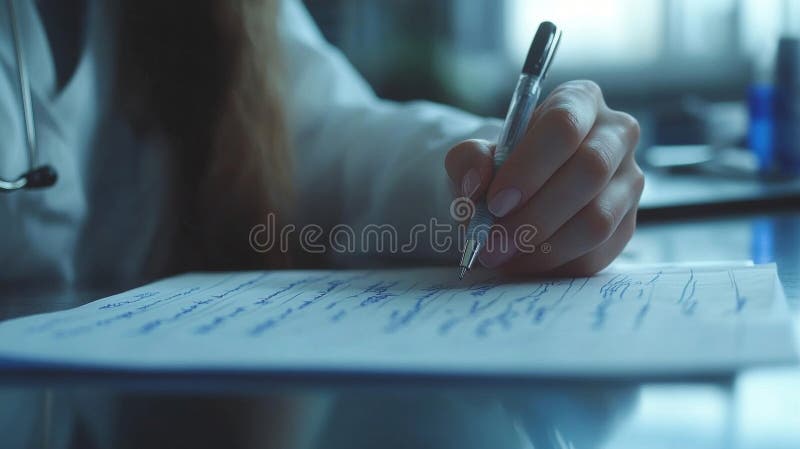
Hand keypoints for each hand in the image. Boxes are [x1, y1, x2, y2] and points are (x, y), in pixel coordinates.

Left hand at [445, 80, 642, 275]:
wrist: (511, 198)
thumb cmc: (497, 169)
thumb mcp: (472, 157)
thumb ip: (467, 160)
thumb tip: (476, 182)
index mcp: (579, 101)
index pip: (564, 124)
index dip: (529, 166)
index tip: (495, 201)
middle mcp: (615, 135)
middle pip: (590, 170)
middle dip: (536, 214)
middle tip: (493, 241)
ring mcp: (628, 182)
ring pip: (598, 219)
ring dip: (543, 247)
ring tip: (502, 254)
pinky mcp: (626, 225)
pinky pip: (597, 253)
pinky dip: (554, 265)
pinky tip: (522, 262)